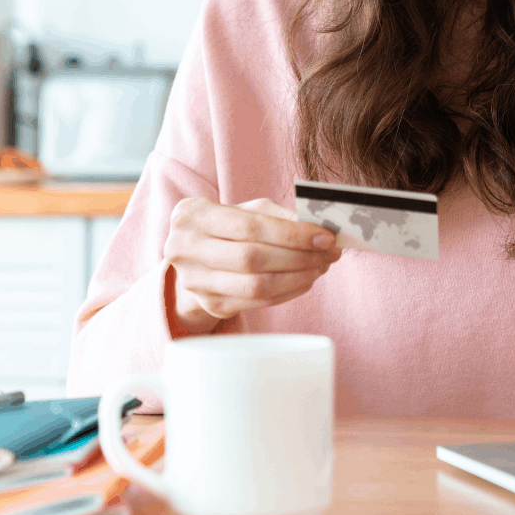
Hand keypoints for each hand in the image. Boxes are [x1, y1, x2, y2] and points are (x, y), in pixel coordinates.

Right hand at [163, 197, 340, 335]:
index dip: (292, 233)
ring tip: (321, 266)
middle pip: (253, 258)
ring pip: (256, 285)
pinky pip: (257, 302)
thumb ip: (278, 215)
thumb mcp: (246, 210)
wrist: (194, 256)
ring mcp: (195, 281)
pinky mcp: (210, 304)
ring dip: (298, 277)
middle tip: (330, 253)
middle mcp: (185, 249)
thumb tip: (318, 227)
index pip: (250, 226)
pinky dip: (288, 292)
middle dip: (300, 257)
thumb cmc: (227, 226)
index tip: (325, 236)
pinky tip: (305, 280)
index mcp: (193, 215)